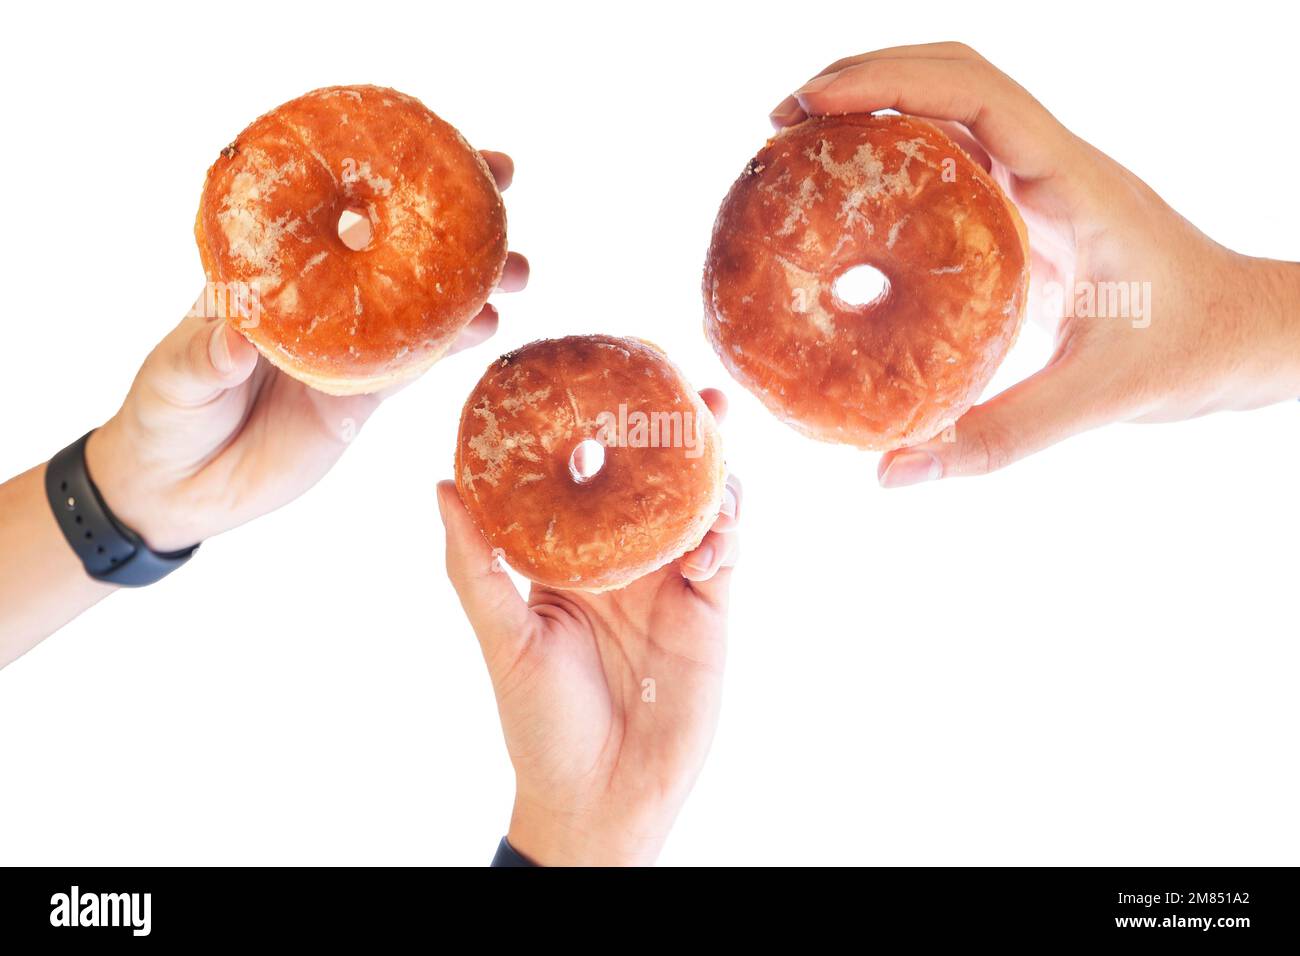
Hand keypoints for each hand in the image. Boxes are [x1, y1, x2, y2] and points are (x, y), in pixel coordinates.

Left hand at [86, 151, 527, 550]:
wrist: (178, 489)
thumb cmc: (164, 417)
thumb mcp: (174, 381)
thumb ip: (204, 359)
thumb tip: (234, 339)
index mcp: (269, 270)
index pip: (328, 204)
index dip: (378, 170)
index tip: (429, 145)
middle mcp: (317, 298)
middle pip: (391, 243)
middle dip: (451, 214)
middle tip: (503, 188)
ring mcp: (347, 346)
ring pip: (420, 302)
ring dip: (471, 283)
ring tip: (516, 270)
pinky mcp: (365, 397)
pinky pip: (417, 363)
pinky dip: (454, 343)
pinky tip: (489, 325)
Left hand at [437, 389, 740, 865]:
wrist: (598, 799)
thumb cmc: (539, 724)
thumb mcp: (503, 637)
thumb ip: (476, 564)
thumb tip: (441, 484)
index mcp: (569, 559)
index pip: (584, 478)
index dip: (594, 427)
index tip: (595, 374)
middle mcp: (622, 560)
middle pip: (652, 477)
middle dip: (671, 427)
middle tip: (680, 378)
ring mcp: (669, 582)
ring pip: (698, 504)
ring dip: (709, 468)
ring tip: (709, 431)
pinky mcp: (708, 612)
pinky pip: (724, 554)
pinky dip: (723, 532)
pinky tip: (711, 532)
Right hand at [772, 43, 1299, 485]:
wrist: (1245, 335)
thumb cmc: (1188, 354)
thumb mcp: (1095, 401)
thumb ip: (995, 440)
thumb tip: (889, 474)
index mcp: (1072, 183)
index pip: (976, 95)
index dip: (887, 84)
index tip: (812, 108)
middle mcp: (1053, 162)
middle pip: (953, 73)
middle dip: (863, 76)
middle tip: (782, 121)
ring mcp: (1041, 177)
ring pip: (951, 102)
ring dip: (875, 102)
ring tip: (798, 141)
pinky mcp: (1029, 204)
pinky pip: (953, 154)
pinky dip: (894, 151)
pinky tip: (849, 194)